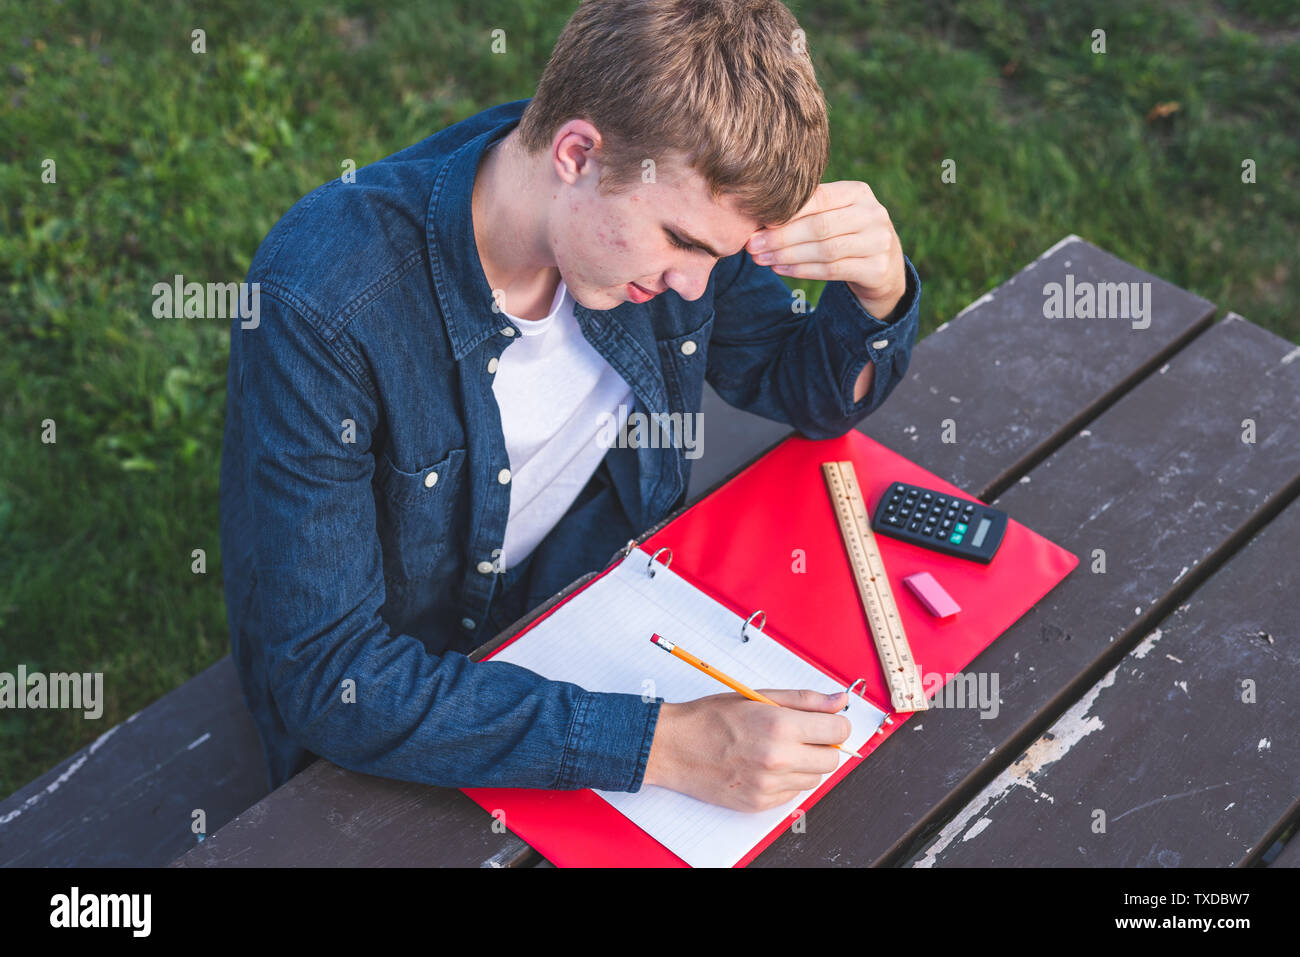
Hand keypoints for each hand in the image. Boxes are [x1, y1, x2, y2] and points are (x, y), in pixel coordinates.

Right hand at [643, 689, 851, 811]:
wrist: (672, 747)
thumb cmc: (709, 718)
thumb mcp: (757, 697)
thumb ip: (804, 699)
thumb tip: (839, 701)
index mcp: (779, 726)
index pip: (837, 731)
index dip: (836, 723)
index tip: (828, 721)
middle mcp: (776, 759)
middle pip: (831, 760)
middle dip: (824, 745)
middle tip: (802, 734)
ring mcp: (768, 786)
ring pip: (815, 779)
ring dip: (806, 764)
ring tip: (779, 748)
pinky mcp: (759, 804)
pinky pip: (792, 793)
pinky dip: (787, 779)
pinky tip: (765, 765)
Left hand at [746, 181, 906, 317]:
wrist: (884, 264)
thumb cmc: (845, 232)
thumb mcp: (833, 212)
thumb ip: (806, 209)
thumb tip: (758, 216)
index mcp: (858, 191)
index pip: (818, 198)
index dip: (786, 212)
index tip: (757, 222)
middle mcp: (873, 213)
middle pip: (819, 226)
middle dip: (781, 237)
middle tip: (752, 245)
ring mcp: (878, 242)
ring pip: (824, 251)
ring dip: (787, 256)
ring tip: (761, 259)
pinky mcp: (877, 268)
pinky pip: (832, 271)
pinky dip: (801, 271)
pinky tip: (779, 269)